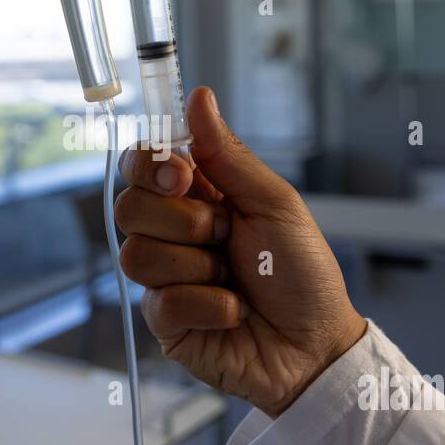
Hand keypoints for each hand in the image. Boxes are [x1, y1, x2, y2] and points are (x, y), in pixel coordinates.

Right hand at [116, 88, 366, 416]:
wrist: (317, 347)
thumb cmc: (303, 275)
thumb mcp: (275, 204)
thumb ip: (228, 155)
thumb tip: (200, 97)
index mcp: (196, 198)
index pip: (140, 165)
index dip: (149, 166)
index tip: (183, 177)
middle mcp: (172, 235)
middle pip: (127, 207)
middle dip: (183, 221)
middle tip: (225, 234)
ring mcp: (164, 280)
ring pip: (135, 255)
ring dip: (197, 265)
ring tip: (232, 277)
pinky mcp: (164, 323)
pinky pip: (161, 300)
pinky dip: (209, 304)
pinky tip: (233, 311)